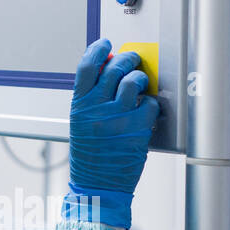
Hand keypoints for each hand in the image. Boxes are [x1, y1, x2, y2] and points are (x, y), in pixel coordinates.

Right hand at [63, 39, 158, 229]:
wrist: (97, 186)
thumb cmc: (90, 156)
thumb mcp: (81, 123)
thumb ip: (90, 98)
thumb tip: (106, 70)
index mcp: (79, 105)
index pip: (86, 66)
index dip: (97, 49)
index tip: (105, 43)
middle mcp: (96, 109)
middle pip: (114, 68)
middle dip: (126, 59)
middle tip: (131, 61)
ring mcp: (118, 118)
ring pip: (133, 82)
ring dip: (139, 77)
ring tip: (139, 82)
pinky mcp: (137, 129)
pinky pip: (149, 104)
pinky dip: (150, 103)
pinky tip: (146, 109)